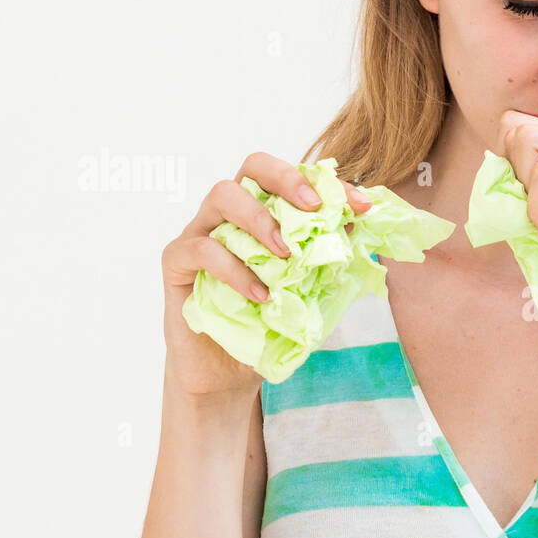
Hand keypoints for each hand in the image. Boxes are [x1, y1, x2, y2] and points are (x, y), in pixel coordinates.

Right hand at [161, 151, 371, 399]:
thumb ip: (326, 260)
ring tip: (285, 255)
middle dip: (287, 180)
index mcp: (265, 211)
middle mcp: (230, 212)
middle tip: (312, 209)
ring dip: (260, 220)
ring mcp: (200, 231)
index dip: (328, 185)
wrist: (226, 371)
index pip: (294, 179)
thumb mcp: (307, 291)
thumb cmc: (267, 325)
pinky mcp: (176, 262)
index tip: (361, 207)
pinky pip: (201, 249)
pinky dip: (233, 268)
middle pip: (252, 166)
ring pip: (222, 196)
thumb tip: (355, 228)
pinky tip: (259, 294)